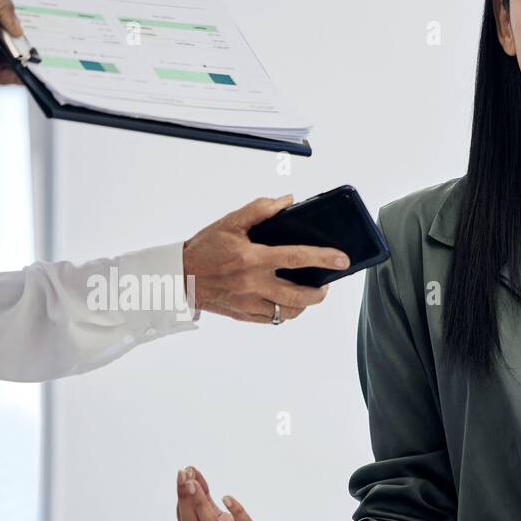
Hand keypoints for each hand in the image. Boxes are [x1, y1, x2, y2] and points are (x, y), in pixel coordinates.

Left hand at [0, 0, 23, 97]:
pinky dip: (17, 76)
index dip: (11, 18)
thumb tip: (16, 24)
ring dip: (22, 59)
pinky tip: (25, 72)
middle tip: (29, 41)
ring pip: (8, 58)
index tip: (22, 23)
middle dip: (20, 39)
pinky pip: (4, 76)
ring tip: (31, 57)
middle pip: (6, 37)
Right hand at [175, 465, 290, 520]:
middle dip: (185, 498)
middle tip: (183, 474)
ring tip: (195, 482)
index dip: (181, 498)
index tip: (182, 473)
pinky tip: (228, 497)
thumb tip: (190, 473)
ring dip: (201, 503)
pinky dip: (236, 512)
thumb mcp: (220, 519)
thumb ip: (205, 501)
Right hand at [182, 196, 349, 322]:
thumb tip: (287, 201)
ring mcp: (249, 302)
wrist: (178, 275)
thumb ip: (260, 210)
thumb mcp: (230, 223)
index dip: (323, 258)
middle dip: (319, 292)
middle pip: (299, 295)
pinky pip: (273, 319)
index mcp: (251, 258)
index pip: (297, 257)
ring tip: (308, 293)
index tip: (342, 259)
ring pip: (288, 312)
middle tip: (325, 284)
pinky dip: (285, 312)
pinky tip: (286, 302)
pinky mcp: (244, 315)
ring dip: (304, 304)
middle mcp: (252, 283)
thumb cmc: (204, 248)